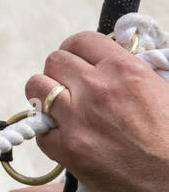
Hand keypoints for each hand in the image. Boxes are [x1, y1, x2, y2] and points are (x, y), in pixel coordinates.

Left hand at [26, 32, 168, 191]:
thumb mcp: (160, 89)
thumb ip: (129, 71)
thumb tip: (106, 62)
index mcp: (124, 69)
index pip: (80, 41)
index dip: (76, 51)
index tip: (78, 63)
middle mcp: (97, 88)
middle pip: (54, 61)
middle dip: (59, 73)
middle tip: (69, 89)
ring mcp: (78, 119)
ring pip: (36, 88)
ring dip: (44, 97)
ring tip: (59, 110)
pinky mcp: (67, 150)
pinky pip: (39, 129)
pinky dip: (47, 133)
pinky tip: (64, 138)